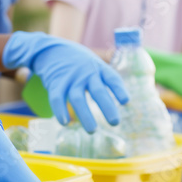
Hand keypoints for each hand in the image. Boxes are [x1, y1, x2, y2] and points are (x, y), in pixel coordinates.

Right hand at [4, 31, 128, 128]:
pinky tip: (64, 123)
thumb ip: (107, 83)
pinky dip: (60, 110)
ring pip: (78, 98)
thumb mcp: (96, 67)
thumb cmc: (82, 65)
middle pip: (98, 91)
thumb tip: (127, 103)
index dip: (119, 89)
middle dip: (107, 107)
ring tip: (92, 131)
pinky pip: (57, 97)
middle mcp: (86, 73)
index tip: (126, 101)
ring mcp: (71, 78)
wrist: (54, 50)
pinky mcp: (56, 83)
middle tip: (115, 122)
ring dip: (85, 115)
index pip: (112, 78)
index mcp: (100, 69)